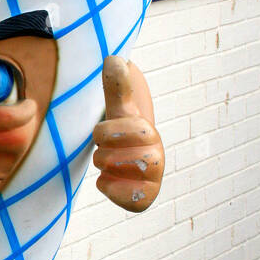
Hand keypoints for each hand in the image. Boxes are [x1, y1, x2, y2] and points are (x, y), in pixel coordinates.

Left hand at [92, 57, 163, 212]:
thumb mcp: (117, 109)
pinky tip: (109, 180)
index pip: (132, 130)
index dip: (108, 131)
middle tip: (103, 151)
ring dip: (105, 167)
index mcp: (150, 134)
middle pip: (122, 155)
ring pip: (121, 174)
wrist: (128, 161)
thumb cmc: (121, 132)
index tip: (102, 132)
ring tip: (107, 164)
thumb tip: (114, 59)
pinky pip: (129, 199)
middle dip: (104, 151)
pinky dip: (110, 188)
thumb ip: (115, 88)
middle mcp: (157, 158)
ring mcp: (153, 181)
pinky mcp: (144, 200)